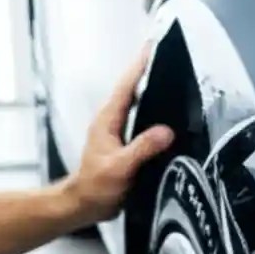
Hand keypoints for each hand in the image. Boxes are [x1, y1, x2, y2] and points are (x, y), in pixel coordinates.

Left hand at [61, 47, 173, 227]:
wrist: (84, 205)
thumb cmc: (96, 187)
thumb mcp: (120, 168)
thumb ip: (142, 148)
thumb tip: (165, 131)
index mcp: (108, 121)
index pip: (127, 87)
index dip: (140, 67)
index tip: (152, 47)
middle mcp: (112, 122)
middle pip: (132, 90)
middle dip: (147, 71)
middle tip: (166, 54)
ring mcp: (117, 132)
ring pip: (137, 105)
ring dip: (151, 89)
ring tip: (170, 75)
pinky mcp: (124, 144)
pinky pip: (141, 121)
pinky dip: (153, 111)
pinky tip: (167, 113)